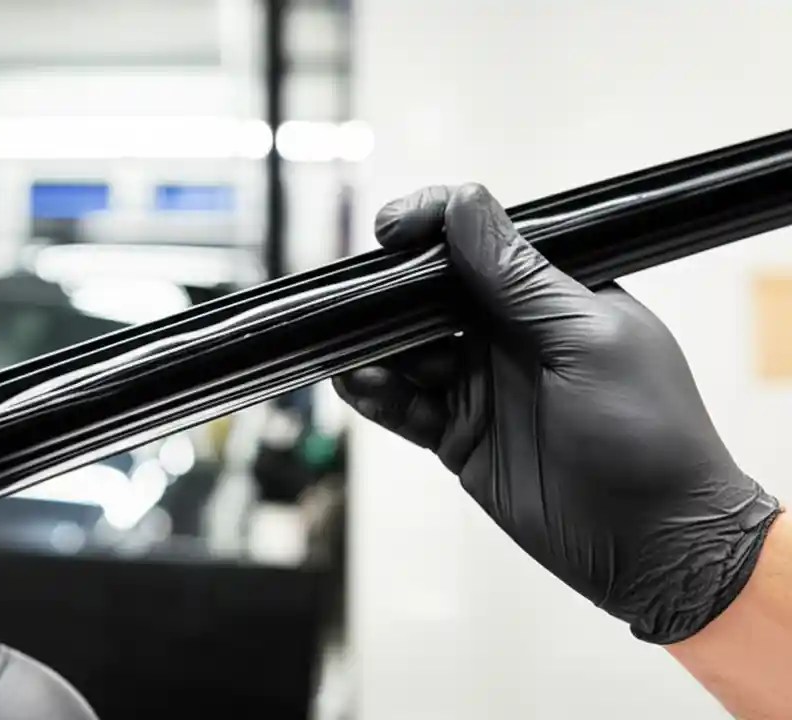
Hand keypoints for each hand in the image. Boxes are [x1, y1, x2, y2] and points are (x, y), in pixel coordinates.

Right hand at [334, 183, 780, 643]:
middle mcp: (509, 334)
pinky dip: (377, 395)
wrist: (655, 544)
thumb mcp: (587, 341)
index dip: (432, 228)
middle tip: (355, 302)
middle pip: (428, 297)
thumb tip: (464, 205)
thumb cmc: (649, 433)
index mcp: (550, 296)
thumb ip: (519, 280)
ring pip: (407, 352)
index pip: (479, 243)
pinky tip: (362, 386)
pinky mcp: (458, 435)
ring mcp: (480, 385)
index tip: (392, 229)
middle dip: (388, 295)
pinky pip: (403, 406)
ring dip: (375, 350)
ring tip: (357, 357)